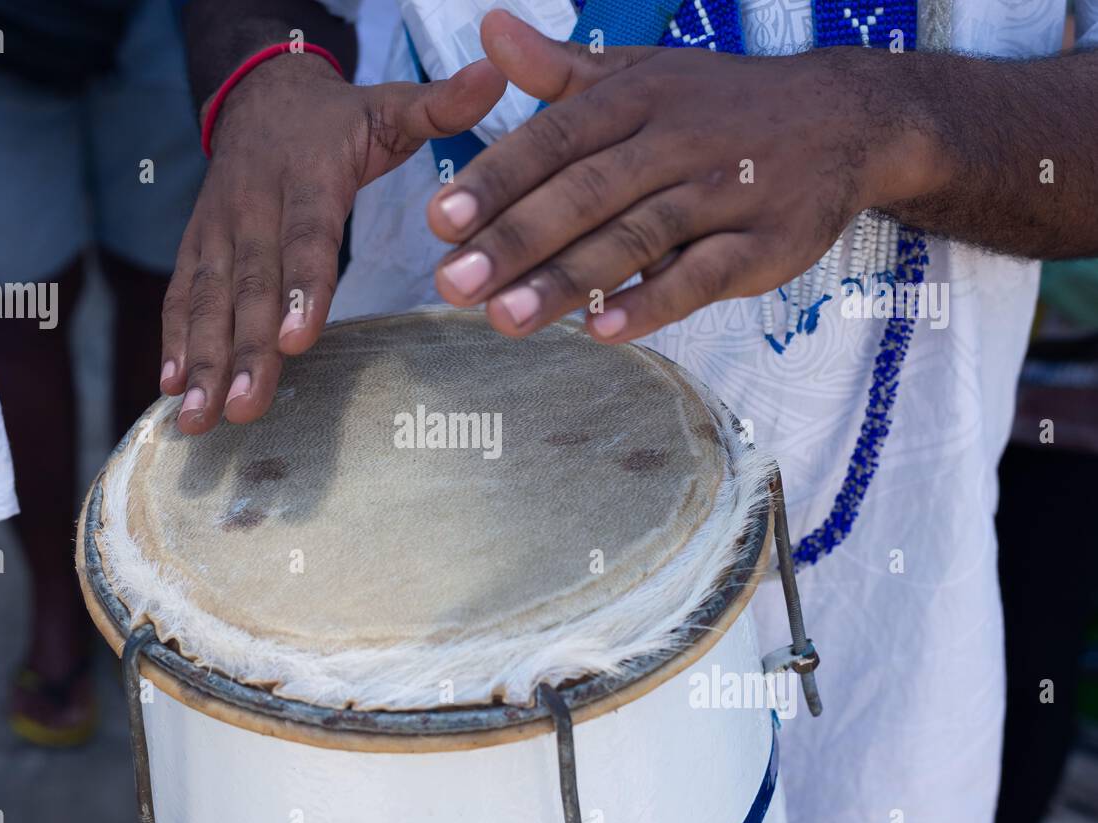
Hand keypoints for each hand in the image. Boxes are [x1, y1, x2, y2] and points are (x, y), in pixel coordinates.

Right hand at [162, 52, 504, 432]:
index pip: (305, 236)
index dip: (300, 288)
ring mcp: (218, 228)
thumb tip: (494, 77)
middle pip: (249, 284)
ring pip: (207, 298)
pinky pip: (181, 295)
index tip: (295, 341)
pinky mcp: (196, 246)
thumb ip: (439, 105)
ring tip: (198, 416)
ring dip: (202, 359)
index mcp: (308, 176)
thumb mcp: (388, 106)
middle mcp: (253, 204)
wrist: (260, 92)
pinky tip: (169, 389)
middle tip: (245, 407)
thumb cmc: (337, 118)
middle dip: (243, 350)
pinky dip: (173, 339)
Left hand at [426, 10, 937, 342]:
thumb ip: (562, 71)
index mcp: (638, 98)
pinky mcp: (765, 243)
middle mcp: (676, 140)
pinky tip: (603, 331)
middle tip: (452, 286)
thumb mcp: (644, 73)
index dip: (495, 179)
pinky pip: (704, 274)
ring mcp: (724, 192)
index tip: (438, 222)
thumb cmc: (720, 104)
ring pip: (637, 237)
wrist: (846, 117)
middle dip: (514, 241)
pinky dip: (656, 302)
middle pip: (586, 193)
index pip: (555, 140)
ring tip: (506, 320)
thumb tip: (489, 30)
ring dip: (570, 281)